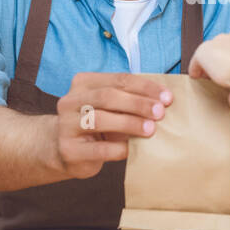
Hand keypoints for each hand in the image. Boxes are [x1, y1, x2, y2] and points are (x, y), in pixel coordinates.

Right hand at [51, 72, 171, 178]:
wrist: (63, 150)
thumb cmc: (96, 126)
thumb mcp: (109, 108)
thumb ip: (129, 100)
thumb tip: (164, 101)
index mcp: (83, 83)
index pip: (118, 79)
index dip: (145, 87)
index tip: (167, 97)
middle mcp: (70, 101)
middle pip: (108, 96)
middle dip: (138, 103)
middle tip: (160, 112)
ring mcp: (66, 125)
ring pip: (100, 119)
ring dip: (130, 123)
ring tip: (151, 129)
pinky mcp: (69, 149)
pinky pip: (98, 148)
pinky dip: (119, 148)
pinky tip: (133, 150)